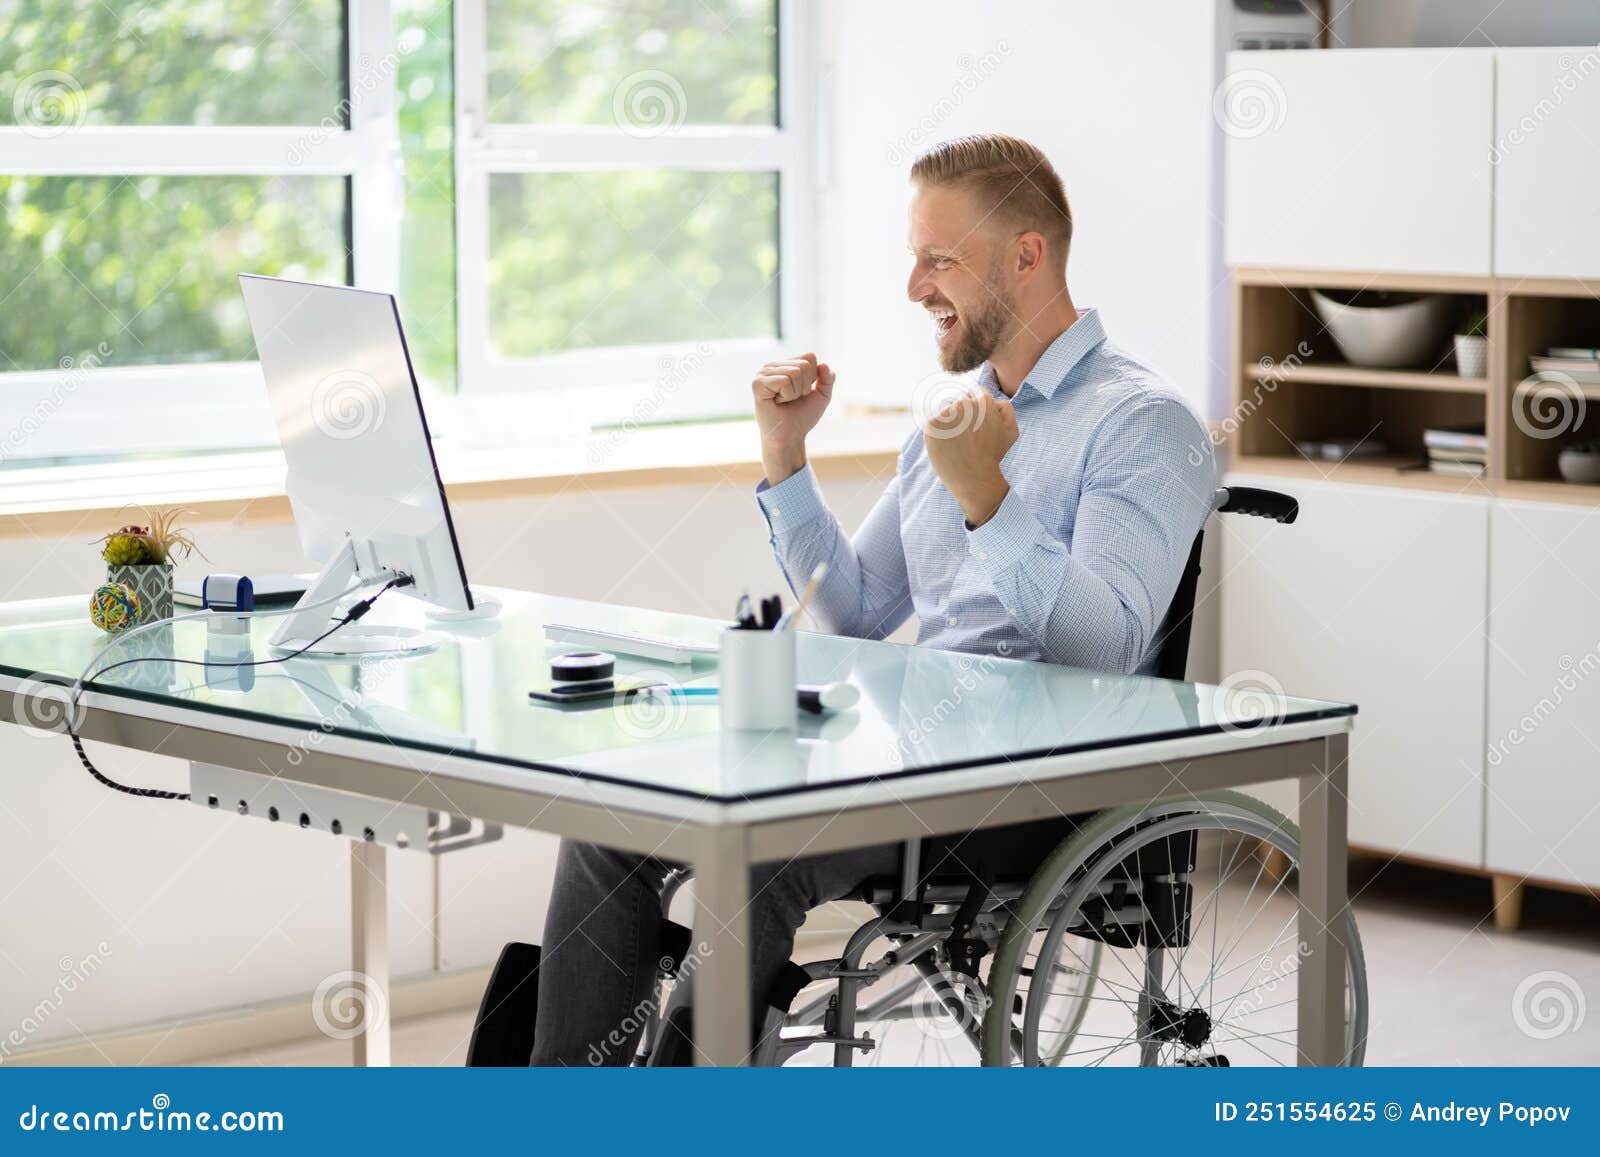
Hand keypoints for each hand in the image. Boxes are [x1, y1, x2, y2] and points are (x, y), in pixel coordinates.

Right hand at [753, 353, 834, 483]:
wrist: (789, 437)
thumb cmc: (802, 417)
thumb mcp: (822, 396)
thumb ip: (828, 379)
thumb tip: (825, 364)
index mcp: (786, 364)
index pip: (809, 357)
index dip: (813, 378)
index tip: (802, 392)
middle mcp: (773, 365)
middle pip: (804, 365)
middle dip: (804, 387)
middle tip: (792, 399)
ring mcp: (763, 373)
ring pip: (795, 372)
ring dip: (795, 392)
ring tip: (784, 401)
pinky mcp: (757, 383)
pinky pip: (784, 381)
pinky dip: (787, 395)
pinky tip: (777, 402)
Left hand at [922, 391, 1018, 525]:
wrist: (973, 477)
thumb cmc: (993, 455)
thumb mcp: (1011, 431)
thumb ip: (1006, 408)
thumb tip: (993, 398)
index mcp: (984, 401)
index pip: (976, 394)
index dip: (977, 411)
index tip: (976, 425)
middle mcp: (965, 403)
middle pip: (961, 402)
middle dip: (964, 416)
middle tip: (968, 438)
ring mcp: (946, 413)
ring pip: (947, 412)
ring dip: (951, 424)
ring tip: (959, 443)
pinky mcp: (932, 424)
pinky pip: (934, 423)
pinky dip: (939, 434)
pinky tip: (948, 446)